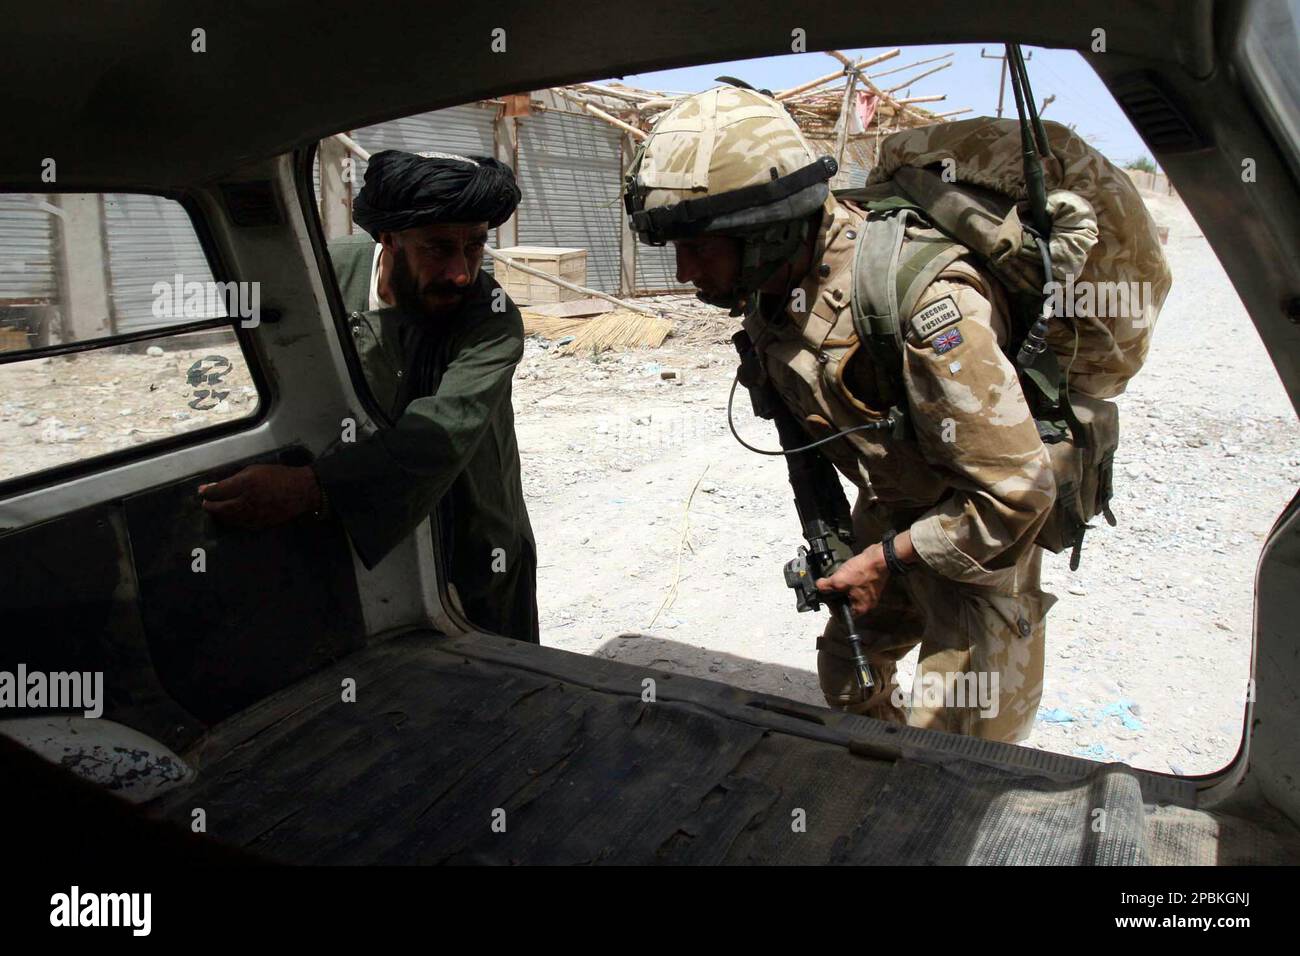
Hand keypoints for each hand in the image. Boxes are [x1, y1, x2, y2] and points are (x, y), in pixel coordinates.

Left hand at [198, 464, 321, 528]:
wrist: (301, 491)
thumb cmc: (277, 476)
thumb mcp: (254, 471)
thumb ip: (233, 479)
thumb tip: (213, 487)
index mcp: (245, 484)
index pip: (216, 492)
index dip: (206, 492)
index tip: (201, 491)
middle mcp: (246, 501)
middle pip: (219, 508)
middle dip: (209, 505)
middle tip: (206, 502)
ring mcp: (252, 515)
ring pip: (228, 518)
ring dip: (219, 514)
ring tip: (217, 509)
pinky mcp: (259, 524)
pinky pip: (239, 524)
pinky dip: (231, 520)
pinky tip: (231, 515)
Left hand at [815, 544, 889, 616]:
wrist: (878, 558)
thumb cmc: (862, 572)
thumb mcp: (838, 581)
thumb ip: (825, 587)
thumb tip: (818, 586)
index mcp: (859, 609)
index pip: (841, 616)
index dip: (831, 607)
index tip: (826, 598)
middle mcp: (866, 604)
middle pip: (845, 604)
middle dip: (836, 595)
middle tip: (830, 586)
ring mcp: (869, 594)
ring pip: (850, 594)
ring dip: (842, 587)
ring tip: (838, 578)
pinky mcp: (870, 584)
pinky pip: (856, 586)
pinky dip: (850, 581)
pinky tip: (846, 573)